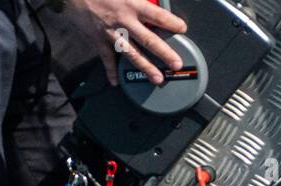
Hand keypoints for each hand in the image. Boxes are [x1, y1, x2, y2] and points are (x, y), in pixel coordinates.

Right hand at [64, 0, 188, 85]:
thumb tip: (153, 0)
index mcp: (131, 4)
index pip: (157, 15)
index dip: (171, 22)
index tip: (182, 29)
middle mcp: (123, 20)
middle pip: (148, 40)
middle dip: (164, 53)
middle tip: (176, 64)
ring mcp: (110, 32)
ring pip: (131, 53)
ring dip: (145, 67)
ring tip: (157, 78)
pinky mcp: (97, 40)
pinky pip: (106, 58)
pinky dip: (110, 71)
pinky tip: (116, 82)